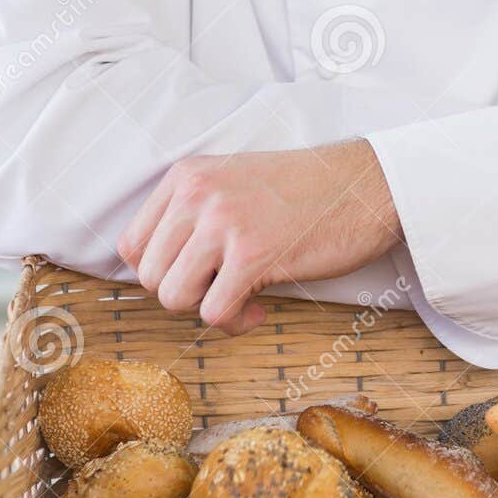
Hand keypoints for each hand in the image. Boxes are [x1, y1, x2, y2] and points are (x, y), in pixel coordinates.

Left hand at [115, 141, 401, 335]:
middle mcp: (198, 194)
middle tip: (223, 285)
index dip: (160, 271)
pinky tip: (260, 305)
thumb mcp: (233, 180)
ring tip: (240, 295)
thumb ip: (193, 211)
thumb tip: (158, 267)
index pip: (132, 244)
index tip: (195, 274)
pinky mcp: (253, 256)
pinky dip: (235, 322)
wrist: (365, 185)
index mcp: (187, 175)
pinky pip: (214, 313)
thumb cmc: (305, 189)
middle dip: (185, 292)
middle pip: (150, 276)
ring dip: (206, 307)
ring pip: (174, 297)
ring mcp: (224, 224)